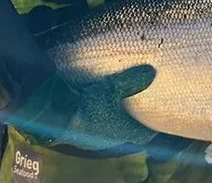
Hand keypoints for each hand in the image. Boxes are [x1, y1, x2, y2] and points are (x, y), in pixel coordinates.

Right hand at [8, 65, 156, 150]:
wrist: (55, 114)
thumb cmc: (89, 105)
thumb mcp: (111, 89)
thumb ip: (131, 81)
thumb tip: (151, 73)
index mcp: (124, 132)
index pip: (143, 135)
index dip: (151, 128)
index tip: (157, 119)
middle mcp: (110, 139)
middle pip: (127, 133)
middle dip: (134, 122)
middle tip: (141, 109)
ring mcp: (94, 138)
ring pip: (111, 130)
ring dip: (115, 120)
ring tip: (120, 106)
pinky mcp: (80, 133)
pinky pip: (96, 127)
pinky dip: (101, 118)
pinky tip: (99, 107)